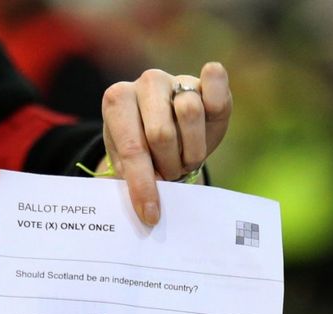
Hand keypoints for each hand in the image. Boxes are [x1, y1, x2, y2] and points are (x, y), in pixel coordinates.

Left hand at [101, 62, 231, 225]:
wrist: (160, 128)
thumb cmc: (140, 149)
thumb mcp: (125, 164)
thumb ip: (132, 179)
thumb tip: (148, 210)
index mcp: (117, 100)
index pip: (132, 148)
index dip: (143, 185)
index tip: (150, 214)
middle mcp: (146, 83)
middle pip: (162, 134)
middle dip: (168, 166)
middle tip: (168, 175)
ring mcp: (176, 79)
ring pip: (190, 114)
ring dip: (191, 151)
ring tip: (183, 159)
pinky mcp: (204, 81)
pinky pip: (215, 88)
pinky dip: (216, 100)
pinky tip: (210, 116)